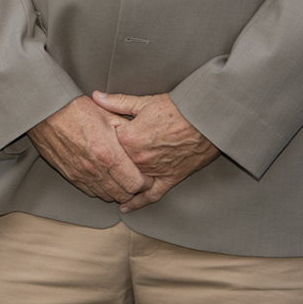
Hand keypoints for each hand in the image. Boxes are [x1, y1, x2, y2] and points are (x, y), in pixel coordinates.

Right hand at [28, 95, 146, 204]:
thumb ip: (128, 132)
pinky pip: (90, 191)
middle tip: (136, 178)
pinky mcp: (69, 175)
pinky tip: (103, 178)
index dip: (146, 183)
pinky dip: (100, 189)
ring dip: (116, 191)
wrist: (45, 111)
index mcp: (108, 154)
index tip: (147, 176)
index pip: (136, 184)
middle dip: (133, 189)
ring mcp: (80, 174)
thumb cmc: (75, 110)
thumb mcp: (108, 115)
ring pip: (106, 196)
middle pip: (123, 195)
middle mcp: (95, 169)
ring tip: (120, 178)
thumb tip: (142, 143)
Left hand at [91, 91, 219, 211]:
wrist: (207, 120)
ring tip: (106, 185)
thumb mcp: (145, 102)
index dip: (99, 142)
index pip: (105, 145)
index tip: (95, 141)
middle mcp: (139, 158)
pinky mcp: (170, 178)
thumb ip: (117, 102)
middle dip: (107, 164)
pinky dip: (137, 203)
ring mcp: (154, 171)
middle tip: (97, 164)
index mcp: (129, 138)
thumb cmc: (178, 109)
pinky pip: (151, 195)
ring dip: (118, 184)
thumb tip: (96, 96)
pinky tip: (125, 207)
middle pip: (115, 166)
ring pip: (129, 182)